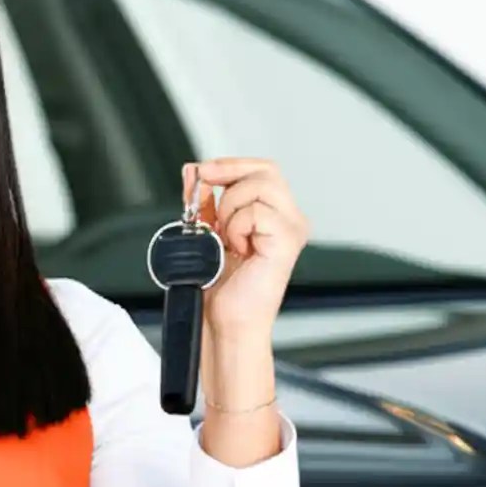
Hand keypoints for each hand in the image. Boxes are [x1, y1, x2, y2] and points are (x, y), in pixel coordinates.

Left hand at [183, 159, 308, 416]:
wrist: (223, 322)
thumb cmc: (220, 287)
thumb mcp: (206, 232)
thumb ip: (203, 202)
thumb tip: (193, 171)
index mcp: (276, 215)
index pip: (262, 169)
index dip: (230, 164)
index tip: (201, 172)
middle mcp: (291, 219)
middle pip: (266, 170)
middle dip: (228, 176)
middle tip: (206, 199)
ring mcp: (292, 229)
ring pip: (260, 185)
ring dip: (230, 207)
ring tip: (227, 237)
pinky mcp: (287, 241)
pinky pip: (255, 212)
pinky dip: (235, 227)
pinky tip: (236, 249)